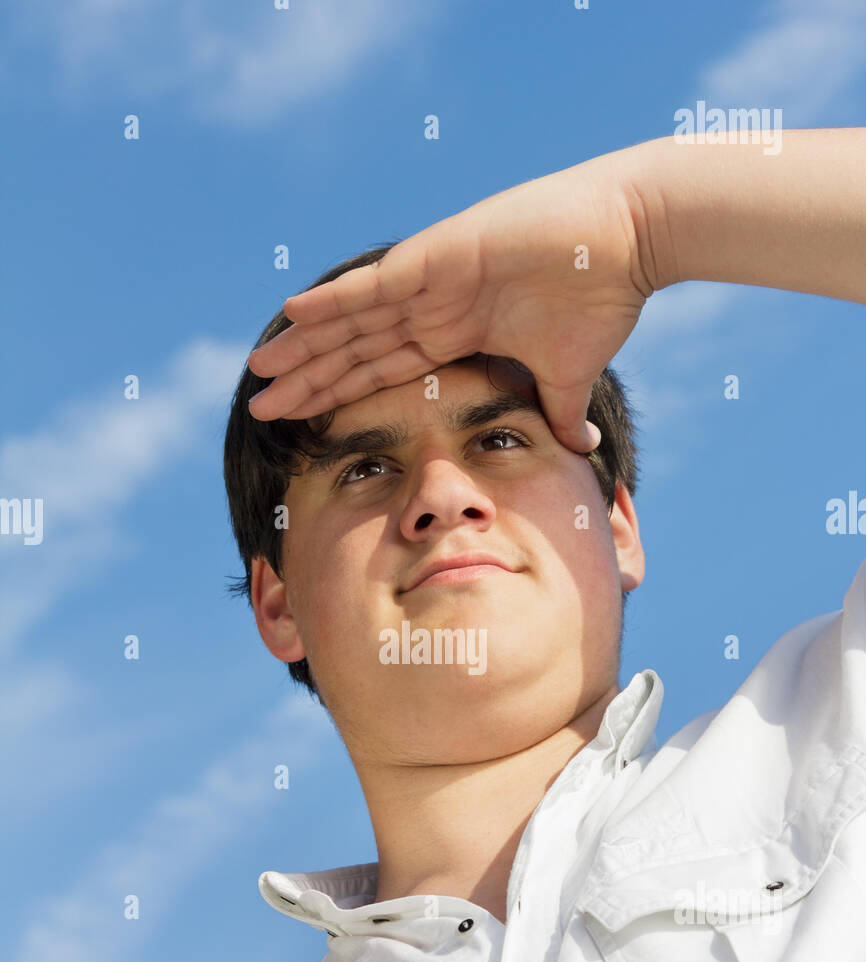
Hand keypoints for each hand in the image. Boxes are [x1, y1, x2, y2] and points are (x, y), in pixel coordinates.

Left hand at [247, 147, 657, 454]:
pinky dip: (333, 302)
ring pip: (352, 321)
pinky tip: (291, 316)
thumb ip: (560, 410)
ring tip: (259, 368)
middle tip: (260, 406)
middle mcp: (431, 306)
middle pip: (355, 350)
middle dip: (308, 378)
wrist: (630, 241)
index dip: (341, 395)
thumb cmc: (602, 296)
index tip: (304, 422)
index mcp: (453, 333)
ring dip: (305, 345)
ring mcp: (431, 279)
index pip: (381, 370)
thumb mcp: (568, 375)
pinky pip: (373, 285)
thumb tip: (578, 448)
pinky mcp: (438, 255)